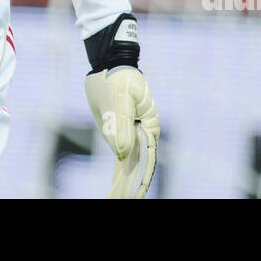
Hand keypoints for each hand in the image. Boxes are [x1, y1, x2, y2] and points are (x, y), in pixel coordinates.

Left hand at [84, 65, 159, 197]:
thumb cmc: (116, 77)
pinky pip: (124, 151)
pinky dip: (120, 166)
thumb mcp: (119, 98)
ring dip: (125, 178)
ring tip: (118, 196)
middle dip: (131, 183)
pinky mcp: (124, 128)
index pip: (146, 158)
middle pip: (139, 162)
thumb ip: (120, 124)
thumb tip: (121, 154)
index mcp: (149, 125)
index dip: (139, 179)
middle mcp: (144, 130)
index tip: (132, 196)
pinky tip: (117, 182)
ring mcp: (134, 130)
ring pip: (131, 159)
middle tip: (122, 200)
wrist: (111, 61)